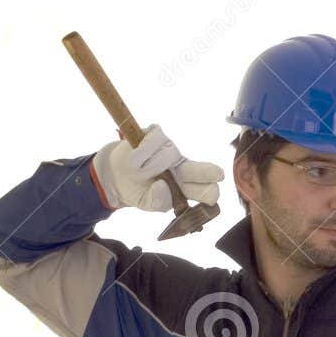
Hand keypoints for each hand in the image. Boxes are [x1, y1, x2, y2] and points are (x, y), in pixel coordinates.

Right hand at [92, 124, 222, 212]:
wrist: (117, 176)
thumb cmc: (140, 191)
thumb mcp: (147, 202)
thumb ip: (157, 200)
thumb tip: (161, 186)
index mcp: (186, 187)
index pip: (204, 191)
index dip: (209, 192)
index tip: (212, 193)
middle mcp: (182, 167)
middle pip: (199, 169)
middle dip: (207, 172)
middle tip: (218, 174)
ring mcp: (170, 150)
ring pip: (170, 153)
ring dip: (153, 164)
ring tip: (141, 172)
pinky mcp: (155, 134)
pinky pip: (153, 139)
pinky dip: (143, 151)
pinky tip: (137, 157)